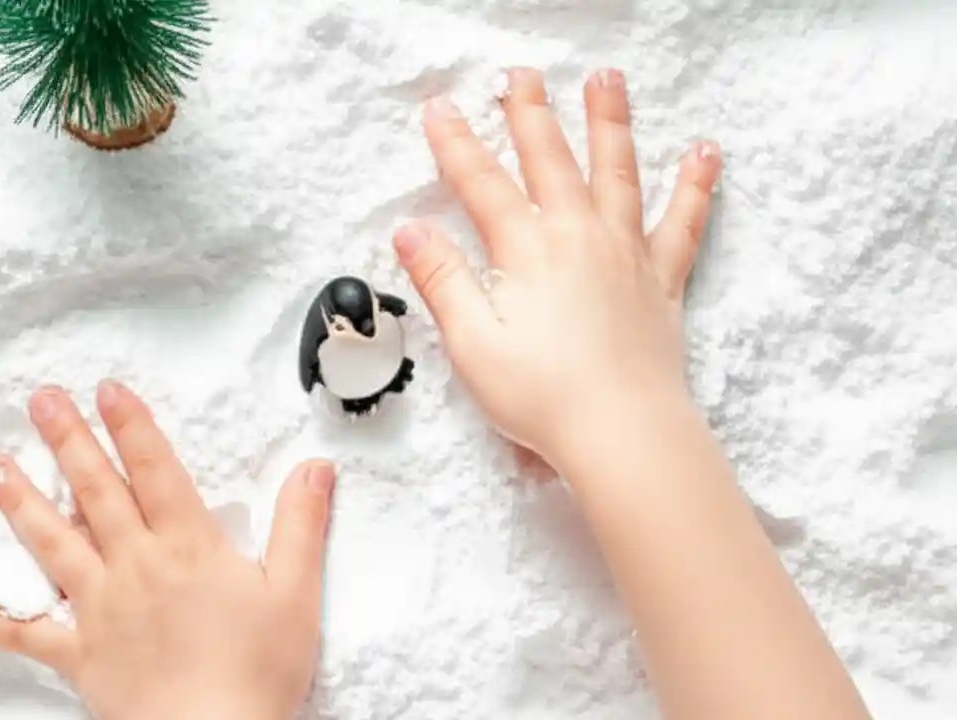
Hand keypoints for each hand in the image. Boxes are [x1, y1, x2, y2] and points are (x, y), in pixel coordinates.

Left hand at [0, 383, 334, 719]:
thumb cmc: (257, 674)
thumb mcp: (296, 594)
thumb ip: (301, 525)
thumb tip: (315, 467)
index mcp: (189, 547)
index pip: (155, 470)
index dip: (131, 426)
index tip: (106, 389)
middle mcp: (137, 567)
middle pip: (97, 491)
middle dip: (68, 440)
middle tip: (39, 400)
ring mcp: (101, 609)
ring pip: (53, 544)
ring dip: (22, 502)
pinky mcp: (82, 657)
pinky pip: (33, 635)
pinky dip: (1, 620)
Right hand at [393, 68, 721, 468]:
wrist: (624, 432)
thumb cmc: (545, 397)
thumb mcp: (472, 344)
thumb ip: (442, 281)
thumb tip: (410, 231)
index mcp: (526, 251)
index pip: (481, 183)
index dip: (456, 143)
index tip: (440, 108)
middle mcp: (578, 237)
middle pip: (551, 159)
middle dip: (531, 113)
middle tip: (520, 76)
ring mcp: (625, 252)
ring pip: (617, 171)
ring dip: (609, 122)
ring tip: (606, 80)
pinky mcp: (661, 279)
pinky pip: (682, 221)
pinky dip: (694, 186)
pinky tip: (703, 154)